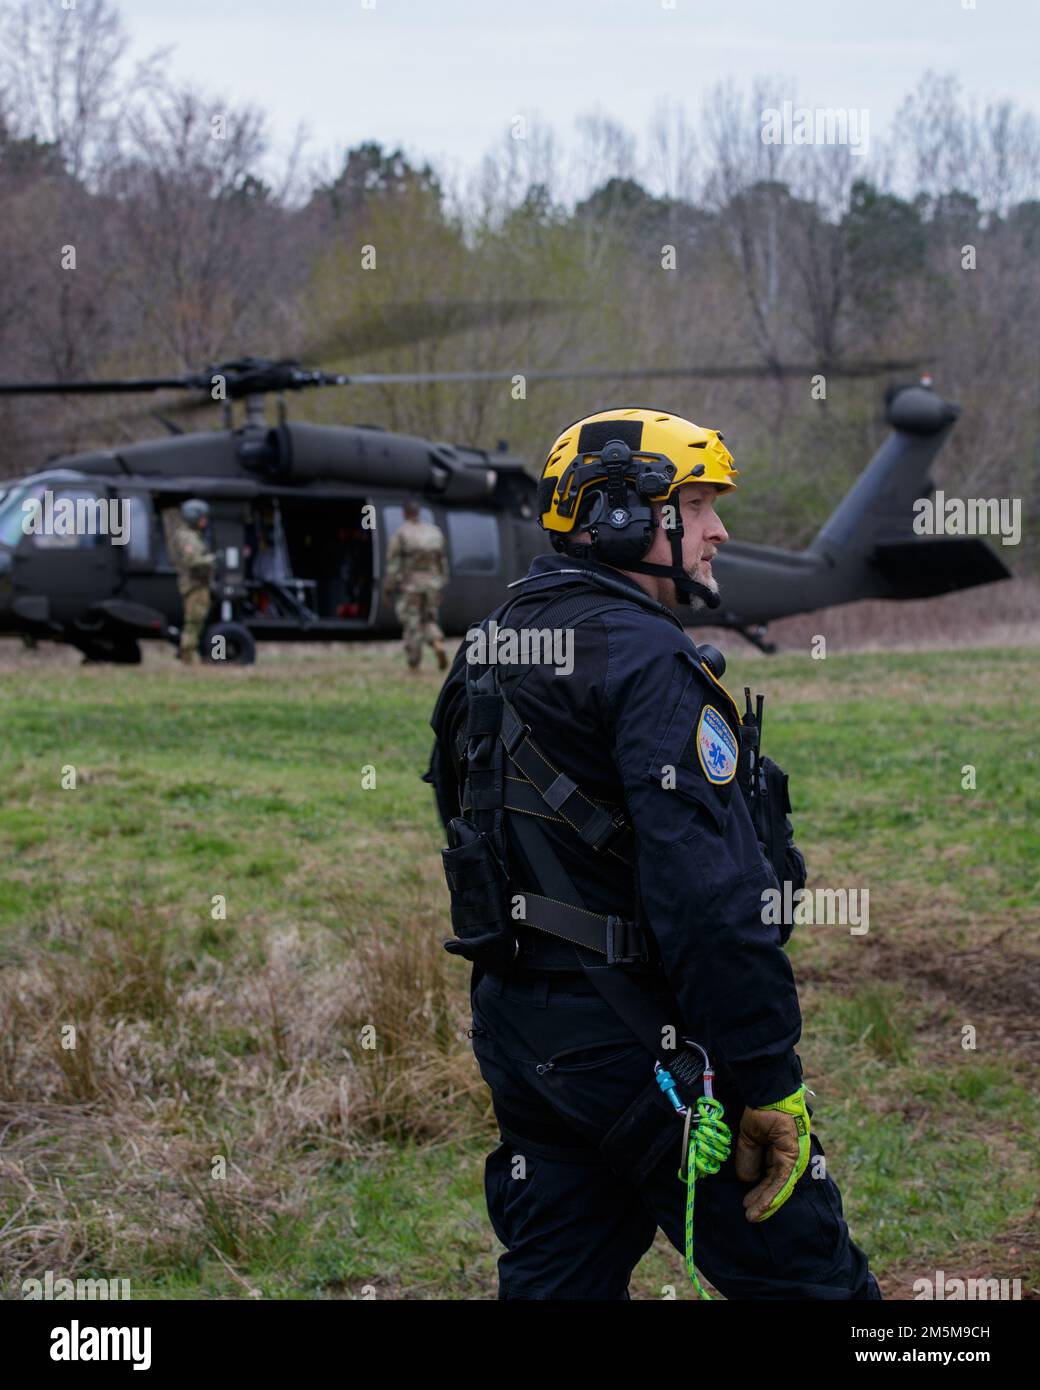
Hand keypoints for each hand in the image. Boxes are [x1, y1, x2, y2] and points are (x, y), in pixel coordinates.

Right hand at [734, 1085, 809, 1220]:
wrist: (765, 1097)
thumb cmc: (759, 1113)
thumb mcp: (749, 1139)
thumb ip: (749, 1159)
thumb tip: (747, 1179)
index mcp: (779, 1152)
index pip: (770, 1177)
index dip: (760, 1191)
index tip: (748, 1204)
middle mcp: (788, 1157)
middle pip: (776, 1184)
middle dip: (762, 1200)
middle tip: (750, 1214)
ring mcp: (793, 1158)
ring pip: (779, 1186)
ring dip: (766, 1202)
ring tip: (753, 1215)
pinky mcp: (793, 1157)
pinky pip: (782, 1180)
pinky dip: (772, 1194)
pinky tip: (762, 1206)